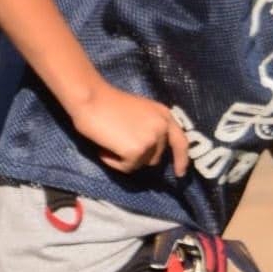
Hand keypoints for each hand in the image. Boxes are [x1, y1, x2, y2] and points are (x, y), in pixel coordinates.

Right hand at [72, 83, 190, 175]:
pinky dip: (113, 162)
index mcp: (164, 115)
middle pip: (155, 158)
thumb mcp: (139, 112)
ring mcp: (151, 139)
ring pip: (139, 164)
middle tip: (117, 144)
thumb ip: (149, 126)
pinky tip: (104, 148)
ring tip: (109, 142)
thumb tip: (148, 149)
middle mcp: (162, 127)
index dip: (181, 159)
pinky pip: (126, 168)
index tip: (180, 173)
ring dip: (123, 159)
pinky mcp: (137, 150)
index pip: (180, 142)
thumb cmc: (106, 103)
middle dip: (137, 156)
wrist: (90, 98)